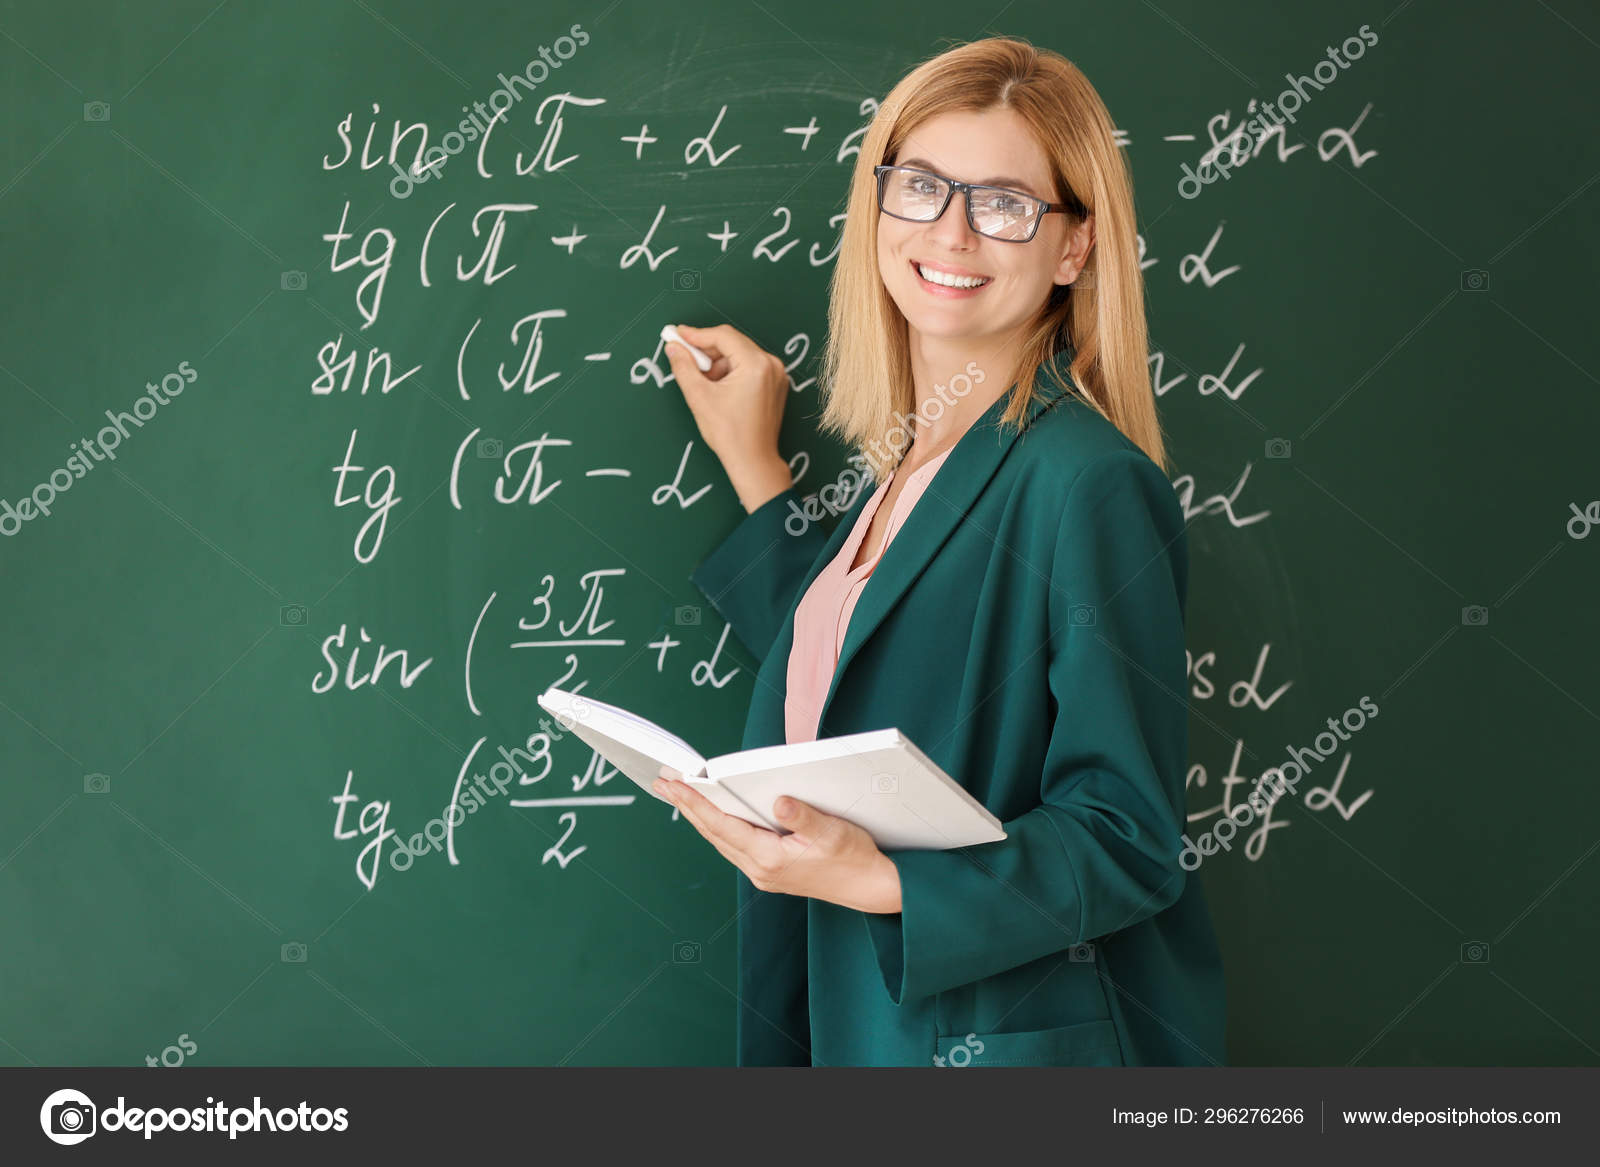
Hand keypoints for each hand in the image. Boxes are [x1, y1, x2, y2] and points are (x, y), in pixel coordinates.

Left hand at [653, 766, 902, 913]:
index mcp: (770, 859)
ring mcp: (763, 873)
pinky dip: (718, 827)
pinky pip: (734, 845)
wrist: (872, 887)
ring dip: (699, 817)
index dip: (695, 803)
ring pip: (721, 840)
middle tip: (662, 783)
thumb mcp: (832, 831)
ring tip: (679, 795)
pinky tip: (714, 815)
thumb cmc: (855, 858)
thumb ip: (803, 817)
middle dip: (686, 807)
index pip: (722, 825)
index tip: (673, 785)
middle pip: (713, 833)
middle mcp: (760, 869)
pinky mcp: (771, 871)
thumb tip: (778, 801)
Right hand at [663, 322, 793, 512]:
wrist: (753, 461)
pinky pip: (749, 367)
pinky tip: (719, 388)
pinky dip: (731, 372)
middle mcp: (771, 365)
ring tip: (704, 384)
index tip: (677, 335)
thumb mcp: (699, 397)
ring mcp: (776, 374)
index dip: (696, 334)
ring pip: (740, 355)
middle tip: (685, 358)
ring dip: (718, 363)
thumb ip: (684, 367)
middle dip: (707, 351)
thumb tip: (673, 347)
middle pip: (733, 343)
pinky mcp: (775, 384)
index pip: (723, 336)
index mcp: (756, 365)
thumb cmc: (730, 435)